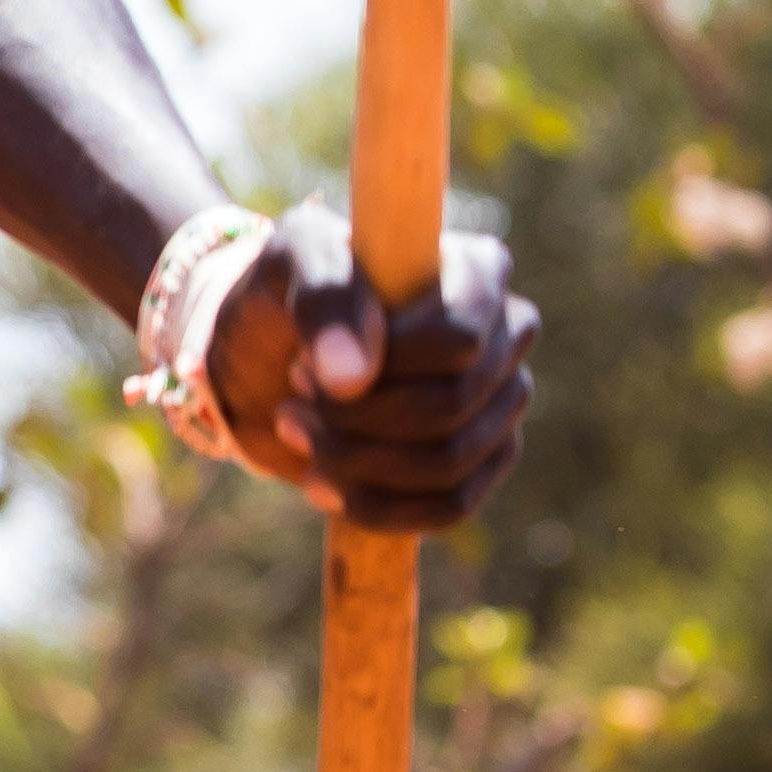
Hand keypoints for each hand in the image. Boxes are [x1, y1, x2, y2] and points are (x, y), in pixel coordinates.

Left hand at [210, 211, 532, 533]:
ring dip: (357, 463)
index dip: (383, 366)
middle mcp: (506, 335)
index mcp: (479, 271)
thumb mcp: (288, 264)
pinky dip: (379, 507)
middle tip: (291, 406)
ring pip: (451, 461)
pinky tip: (325, 488)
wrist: (266, 359)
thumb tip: (353, 376)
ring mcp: (502, 402)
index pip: (459, 339)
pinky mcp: (482, 461)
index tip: (303, 366)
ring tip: (296, 435)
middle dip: (355, 420)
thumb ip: (323, 296)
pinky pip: (451, 506)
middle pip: (451, 405)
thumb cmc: (285, 294)